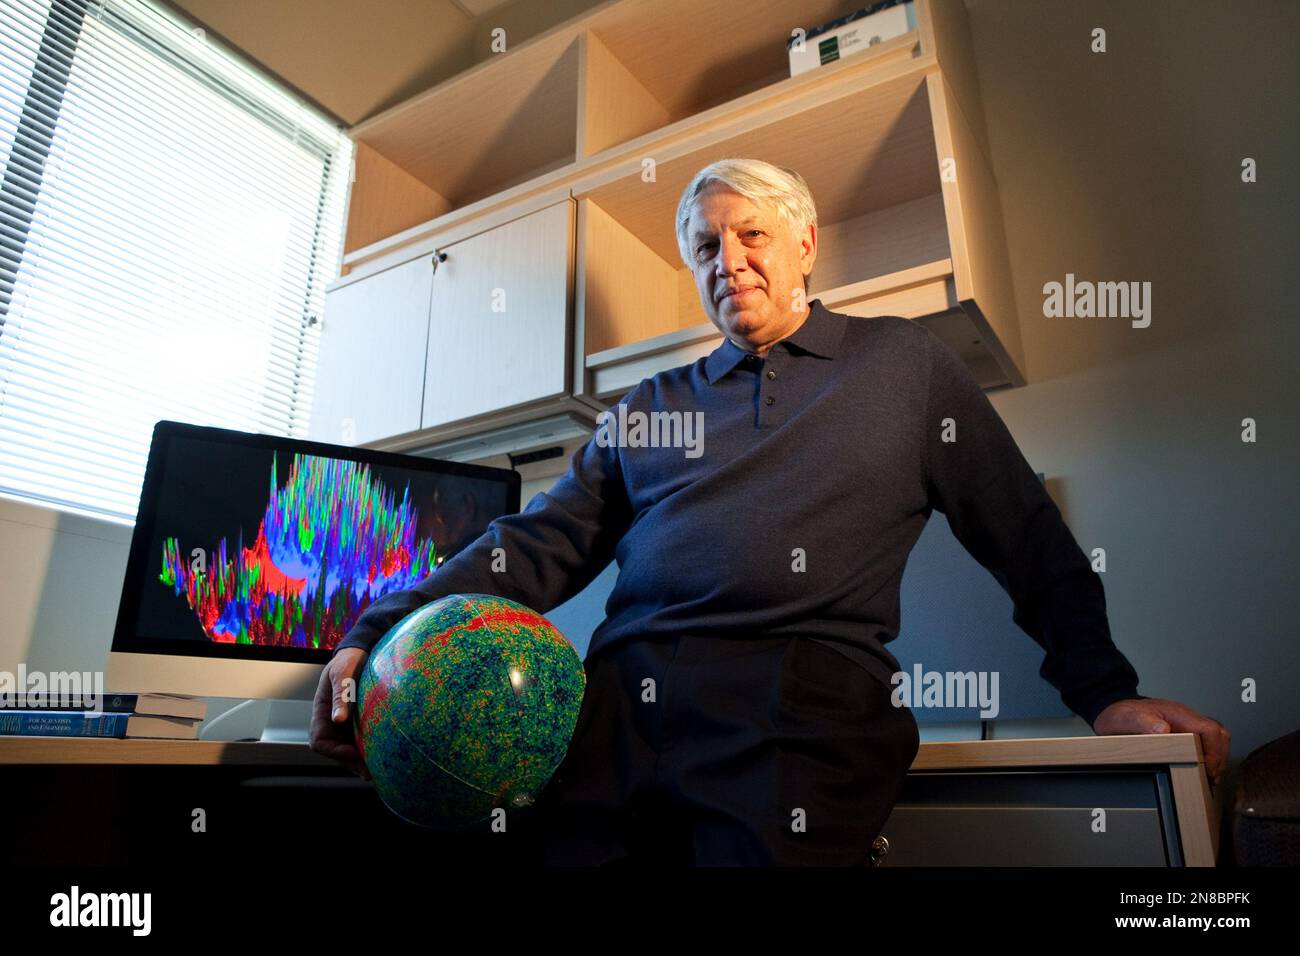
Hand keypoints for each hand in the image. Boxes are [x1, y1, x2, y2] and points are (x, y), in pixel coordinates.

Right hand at [309, 647, 371, 780]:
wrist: (362, 650)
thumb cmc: (349, 659)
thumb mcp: (343, 673)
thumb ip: (340, 695)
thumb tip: (338, 720)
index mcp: (321, 711)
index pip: (319, 741)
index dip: (334, 752)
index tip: (353, 754)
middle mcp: (332, 721)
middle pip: (335, 750)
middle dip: (350, 762)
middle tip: (370, 773)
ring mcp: (346, 723)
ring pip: (349, 748)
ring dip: (361, 760)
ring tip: (379, 770)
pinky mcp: (361, 721)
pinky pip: (362, 739)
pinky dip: (370, 749)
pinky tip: (384, 755)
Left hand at [1093, 698, 1229, 785]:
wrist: (1112, 710)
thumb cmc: (1119, 715)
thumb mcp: (1125, 719)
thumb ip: (1142, 722)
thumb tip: (1163, 729)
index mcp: (1177, 713)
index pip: (1209, 729)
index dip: (1214, 751)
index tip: (1208, 770)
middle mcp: (1185, 717)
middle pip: (1218, 734)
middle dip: (1219, 757)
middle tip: (1211, 778)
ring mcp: (1186, 725)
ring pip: (1215, 739)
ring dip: (1216, 758)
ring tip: (1209, 777)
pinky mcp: (1183, 732)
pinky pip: (1204, 743)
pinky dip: (1208, 757)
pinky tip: (1201, 770)